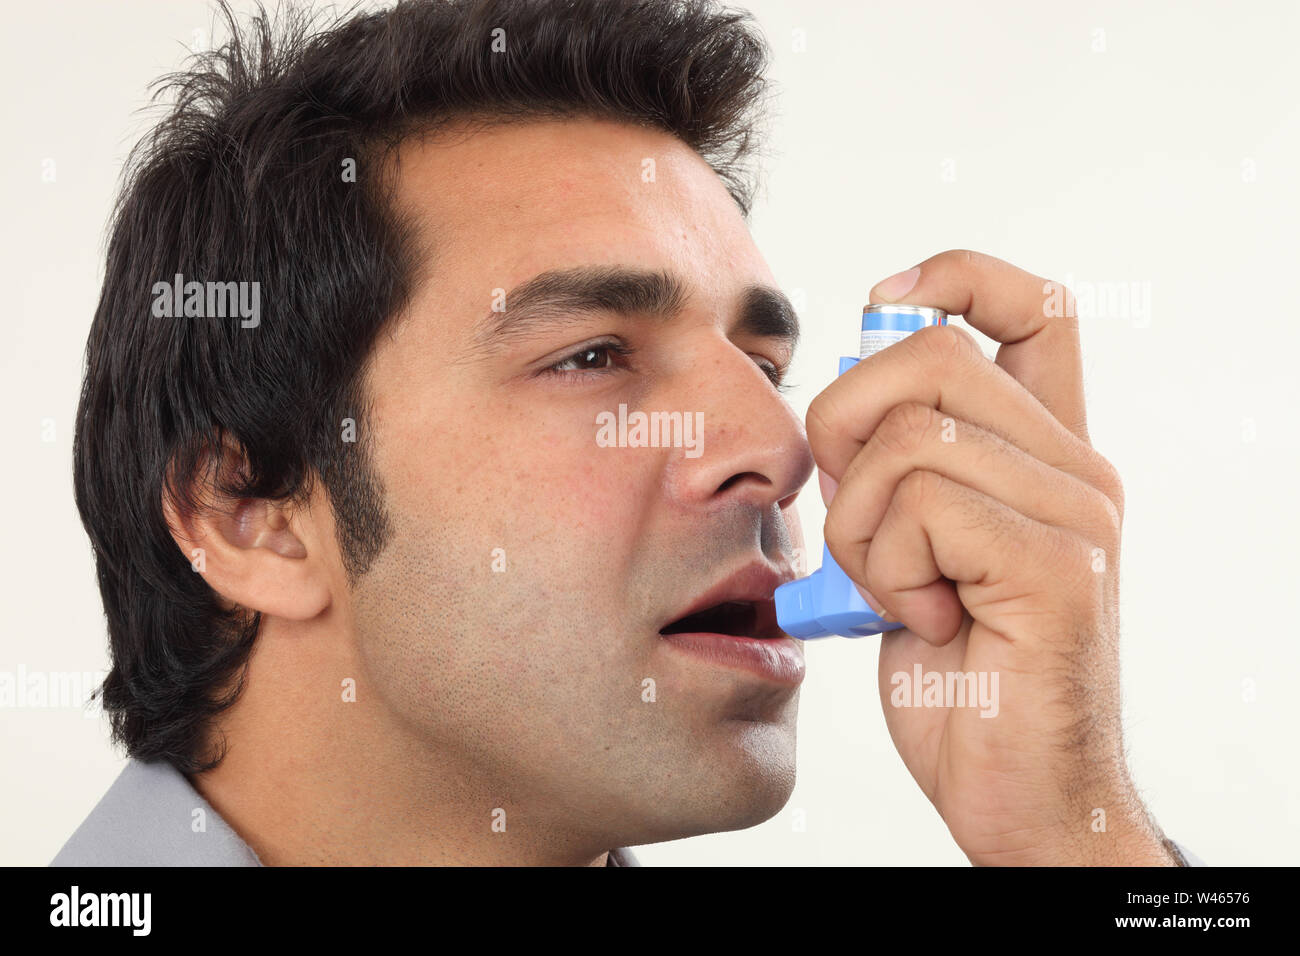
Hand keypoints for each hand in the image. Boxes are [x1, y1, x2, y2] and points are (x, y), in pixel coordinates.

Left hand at [808, 249, 1174, 864]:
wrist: (1015, 794)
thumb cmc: (956, 680)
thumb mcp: (912, 552)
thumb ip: (898, 474)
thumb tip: (837, 402)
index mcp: (1045, 455)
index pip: (1035, 306)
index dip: (955, 277)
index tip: (883, 299)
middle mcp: (1075, 469)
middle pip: (928, 355)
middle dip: (846, 428)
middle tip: (859, 520)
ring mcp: (1075, 513)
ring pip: (908, 436)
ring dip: (859, 525)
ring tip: (898, 591)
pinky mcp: (1055, 567)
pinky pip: (918, 508)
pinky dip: (886, 568)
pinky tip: (925, 622)